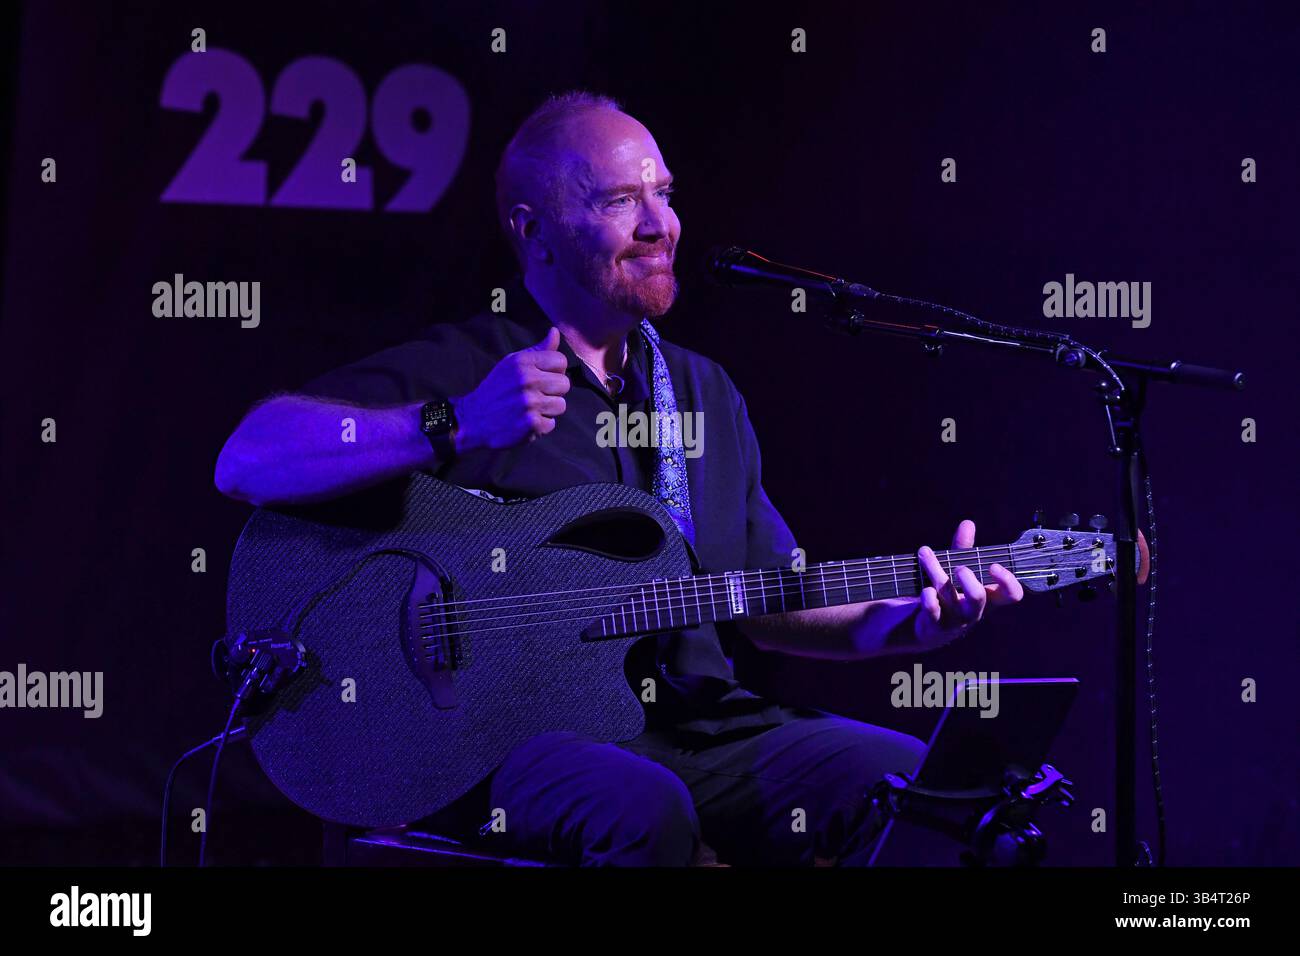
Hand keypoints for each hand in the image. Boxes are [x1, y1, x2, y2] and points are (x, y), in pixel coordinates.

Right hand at [452, 327, 569, 451]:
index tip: (542, 378)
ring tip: (530, 409)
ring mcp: (529, 403)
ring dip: (548, 410)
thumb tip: (555, 331)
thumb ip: (538, 350)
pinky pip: (551, 424)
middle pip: (564, 384)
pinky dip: (540, 426)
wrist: (473, 419)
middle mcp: (527, 380)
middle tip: (535, 396)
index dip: (555, 371)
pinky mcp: (531, 424)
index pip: (561, 361)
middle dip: (553, 392)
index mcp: (523, 362)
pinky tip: (525, 421)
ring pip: (560, 405)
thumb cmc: (497, 389)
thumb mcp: (512, 364)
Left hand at [914, 519, 1023, 645]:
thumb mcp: (958, 570)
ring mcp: (954, 620)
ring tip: (925, 553)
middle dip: (969, 580)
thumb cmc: (950, 594)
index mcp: (989, 598)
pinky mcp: (934, 625)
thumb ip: (963, 548)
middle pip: (978, 597)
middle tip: (959, 567)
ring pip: (949, 597)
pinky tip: (925, 588)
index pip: (1012, 595)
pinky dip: (928, 598)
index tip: (994, 565)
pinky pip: (933, 612)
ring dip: (936, 571)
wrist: (927, 627)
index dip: (1008, 581)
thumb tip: (968, 523)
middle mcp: (974, 611)